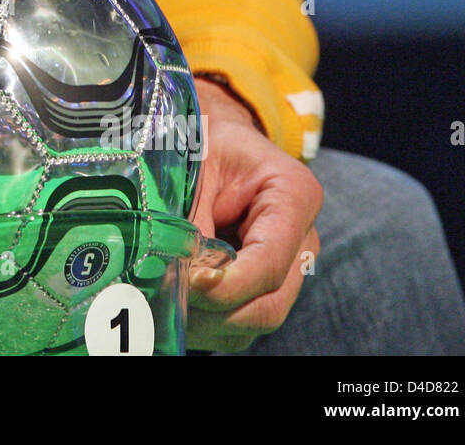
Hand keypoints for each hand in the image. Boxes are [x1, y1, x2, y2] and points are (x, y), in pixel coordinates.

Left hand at [185, 79, 322, 351]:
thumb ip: (191, 217)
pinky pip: (241, 323)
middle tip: (165, 297)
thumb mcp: (194, 164)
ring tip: (162, 302)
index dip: (226, 284)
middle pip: (268, 304)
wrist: (211, 140)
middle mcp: (301, 239)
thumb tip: (175, 270)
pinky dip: (207, 323)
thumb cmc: (202, 143)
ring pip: (254, 321)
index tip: (186, 283)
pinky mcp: (265, 287)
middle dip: (214, 309)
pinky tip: (174, 305)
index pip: (268, 262)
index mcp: (293, 195)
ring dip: (207, 321)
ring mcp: (287, 268)